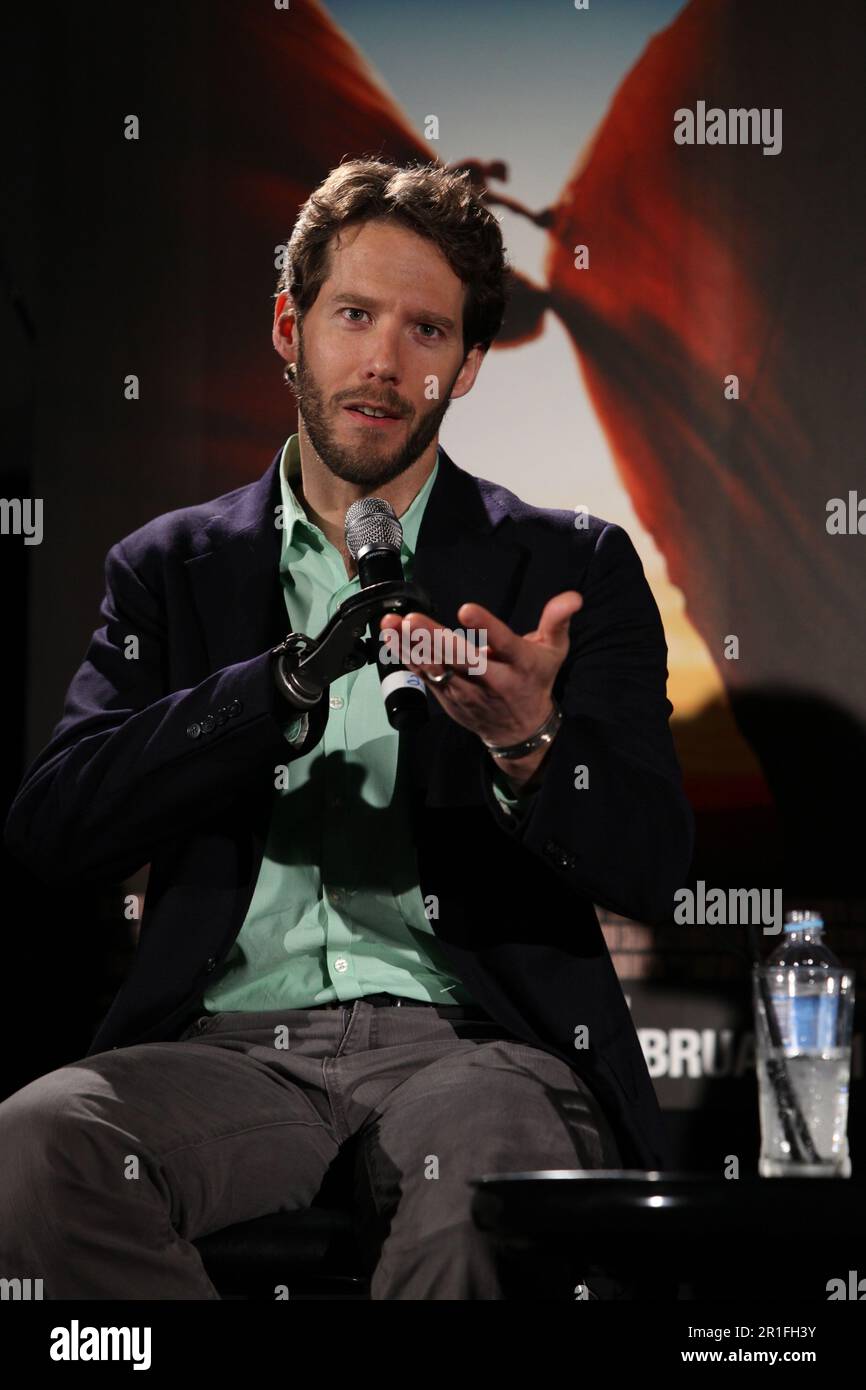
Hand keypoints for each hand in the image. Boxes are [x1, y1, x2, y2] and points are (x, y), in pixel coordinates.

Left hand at [378, 591, 582, 784]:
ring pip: (437, 669)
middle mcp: (492, 680)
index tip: (466, 610)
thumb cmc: (535, 680)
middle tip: (413, 620)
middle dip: (436, 640)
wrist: (520, 731)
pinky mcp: (448, 697)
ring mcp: (466, 692)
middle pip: (462, 659)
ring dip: (412, 646)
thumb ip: (558, 621)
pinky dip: (406, 656)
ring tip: (393, 623)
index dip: (486, 628)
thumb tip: (573, 596)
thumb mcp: (554, 651)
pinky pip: (425, 675)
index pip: (504, 644)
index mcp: (520, 665)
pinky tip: (390, 637)